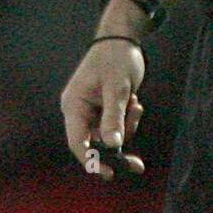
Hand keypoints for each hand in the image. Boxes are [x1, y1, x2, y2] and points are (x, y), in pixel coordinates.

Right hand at [60, 39, 144, 181]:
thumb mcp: (118, 88)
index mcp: (74, 105)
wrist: (123, 39)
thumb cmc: (116, 58)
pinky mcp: (104, 109)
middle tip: (138, 165)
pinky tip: (135, 103)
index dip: (91, 160)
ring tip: (135, 105)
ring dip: (126, 127)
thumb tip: (113, 145)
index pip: (78, 141)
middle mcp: (79, 110)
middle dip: (117, 148)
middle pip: (95, 143)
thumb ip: (114, 117)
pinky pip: (116, 126)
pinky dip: (128, 120)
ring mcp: (92, 111)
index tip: (109, 173)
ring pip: (108, 136)